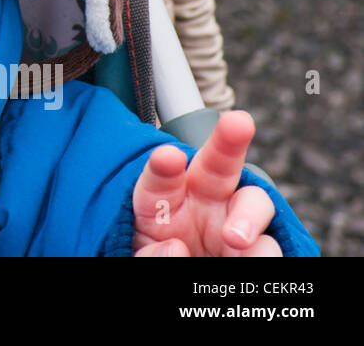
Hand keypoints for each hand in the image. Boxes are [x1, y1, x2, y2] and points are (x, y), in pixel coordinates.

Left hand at [132, 110, 282, 256]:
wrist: (191, 289)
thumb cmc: (160, 259)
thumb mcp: (143, 257)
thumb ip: (149, 253)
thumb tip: (174, 249)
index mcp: (163, 199)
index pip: (160, 178)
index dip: (164, 165)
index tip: (166, 157)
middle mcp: (203, 201)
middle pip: (218, 164)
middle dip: (228, 139)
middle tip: (238, 123)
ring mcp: (236, 223)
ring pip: (254, 204)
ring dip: (248, 217)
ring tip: (234, 238)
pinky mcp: (260, 249)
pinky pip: (270, 246)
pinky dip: (264, 254)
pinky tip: (253, 260)